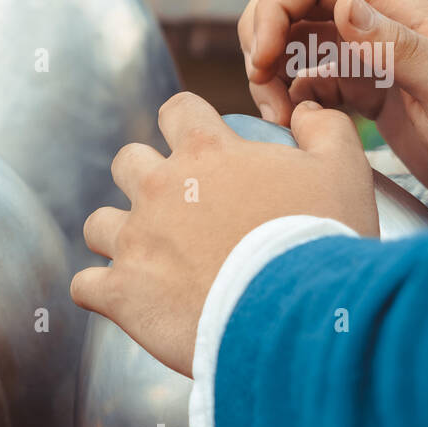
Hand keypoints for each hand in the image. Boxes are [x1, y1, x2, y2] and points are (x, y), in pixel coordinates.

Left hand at [70, 93, 378, 375]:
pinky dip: (100, 292)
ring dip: (117, 237)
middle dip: (143, 178)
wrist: (299, 317)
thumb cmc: (322, 240)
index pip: (177, 110)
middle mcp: (159, 188)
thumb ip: (325, 127)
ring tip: (147, 261)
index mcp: (206, 151)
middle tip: (174, 209)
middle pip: (126, 162)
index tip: (198, 145)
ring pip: (97, 224)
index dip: (186, 123)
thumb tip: (307, 109)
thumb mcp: (343, 170)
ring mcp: (134, 240)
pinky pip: (84, 285)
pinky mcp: (121, 292)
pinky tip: (123, 301)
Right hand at [240, 0, 427, 208]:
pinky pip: (306, 79)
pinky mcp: (361, 91)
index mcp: (401, 7)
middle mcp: (378, 24)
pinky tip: (298, 127)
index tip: (264, 58)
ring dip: (270, 71)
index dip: (276, 6)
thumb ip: (399, 46)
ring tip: (276, 114)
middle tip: (259, 82)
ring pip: (293, 39)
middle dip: (262, 34)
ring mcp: (366, 57)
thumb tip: (343, 4)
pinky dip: (288, 98)